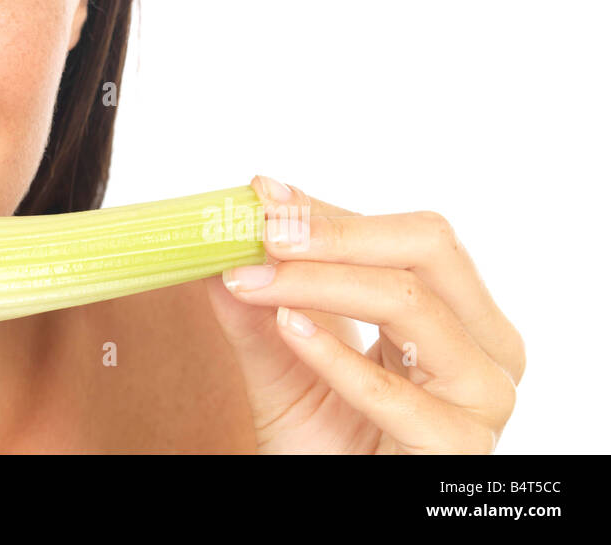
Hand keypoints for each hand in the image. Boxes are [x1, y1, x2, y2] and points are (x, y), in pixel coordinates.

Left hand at [205, 175, 523, 453]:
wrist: (330, 508)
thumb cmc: (324, 439)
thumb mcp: (281, 358)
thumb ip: (255, 301)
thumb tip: (219, 233)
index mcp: (457, 311)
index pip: (406, 235)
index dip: (330, 211)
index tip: (262, 194)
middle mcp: (484, 346)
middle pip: (427, 248)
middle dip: (336, 233)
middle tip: (263, 231)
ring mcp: (480, 398)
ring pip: (411, 304)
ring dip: (320, 283)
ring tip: (254, 280)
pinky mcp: (457, 450)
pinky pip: (395, 392)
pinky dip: (335, 355)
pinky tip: (287, 329)